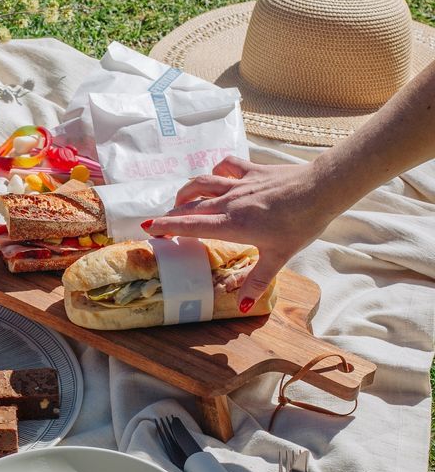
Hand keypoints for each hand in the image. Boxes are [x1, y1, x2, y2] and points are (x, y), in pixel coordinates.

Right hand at [141, 156, 329, 309]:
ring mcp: (239, 184)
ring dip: (186, 191)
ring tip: (180, 200)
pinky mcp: (252, 170)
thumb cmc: (301, 224)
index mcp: (230, 224)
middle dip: (172, 214)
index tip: (149, 229)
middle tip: (162, 225)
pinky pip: (226, 166)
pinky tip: (216, 177)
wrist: (322, 189)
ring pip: (202, 183)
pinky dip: (216, 170)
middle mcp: (228, 202)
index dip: (166, 226)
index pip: (189, 225)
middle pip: (190, 205)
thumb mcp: (278, 257)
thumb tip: (240, 305)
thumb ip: (256, 281)